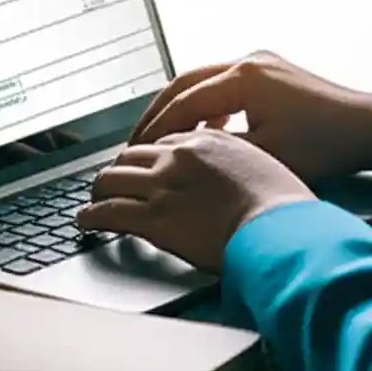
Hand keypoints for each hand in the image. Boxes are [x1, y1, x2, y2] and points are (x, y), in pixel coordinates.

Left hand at [76, 128, 313, 272]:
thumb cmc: (285, 209)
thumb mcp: (267, 168)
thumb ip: (241, 165)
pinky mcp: (152, 217)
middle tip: (114, 182)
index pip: (165, 143)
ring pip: (112, 178)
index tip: (147, 168)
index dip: (151, 157)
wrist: (281, 230)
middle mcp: (180, 156)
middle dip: (120, 169)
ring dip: (99, 190)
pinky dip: (91, 216)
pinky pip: (107, 212)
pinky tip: (86, 222)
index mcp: (209, 140)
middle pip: (132, 155)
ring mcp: (163, 185)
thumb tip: (234, 177)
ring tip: (94, 200)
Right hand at [132, 50, 371, 182]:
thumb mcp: (264, 156)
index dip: (156, 129)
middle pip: (184, 82)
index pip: (184, 103)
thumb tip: (180, 158)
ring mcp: (261, 62)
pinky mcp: (272, 71)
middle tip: (136, 138)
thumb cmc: (326, 145)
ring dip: (181, 107)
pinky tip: (206, 131)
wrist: (369, 127)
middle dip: (158, 112)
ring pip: (203, 80)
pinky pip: (225, 83)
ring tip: (164, 135)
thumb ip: (217, 152)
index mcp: (244, 79)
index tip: (137, 150)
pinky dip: (207, 104)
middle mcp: (249, 62)